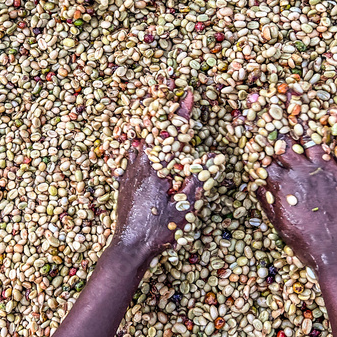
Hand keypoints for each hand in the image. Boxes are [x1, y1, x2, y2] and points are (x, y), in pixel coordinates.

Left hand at [109, 93, 200, 268]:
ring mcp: (128, 173)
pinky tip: (137, 141)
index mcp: (155, 169)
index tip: (187, 93)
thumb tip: (214, 157)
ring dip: (149, 125)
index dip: (181, 113)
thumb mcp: (183, 208)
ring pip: (138, 141)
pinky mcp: (123, 183)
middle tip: (166, 88)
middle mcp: (138, 166)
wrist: (128, 248)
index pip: (171, 134)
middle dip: (161, 109)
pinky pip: (129, 156)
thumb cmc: (158, 231)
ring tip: (155, 108)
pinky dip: (137, 144)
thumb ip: (197, 180)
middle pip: (150, 130)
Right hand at [254, 141, 336, 271]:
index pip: (265, 162)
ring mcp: (323, 170)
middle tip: (275, 129)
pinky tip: (323, 142)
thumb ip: (268, 203)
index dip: (260, 154)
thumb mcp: (280, 225)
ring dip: (302, 135)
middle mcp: (300, 173)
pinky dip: (325, 146)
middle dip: (278, 137)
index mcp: (282, 185)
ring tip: (299, 126)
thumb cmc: (308, 244)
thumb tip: (258, 187)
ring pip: (310, 142)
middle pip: (285, 146)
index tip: (258, 148)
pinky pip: (333, 152)